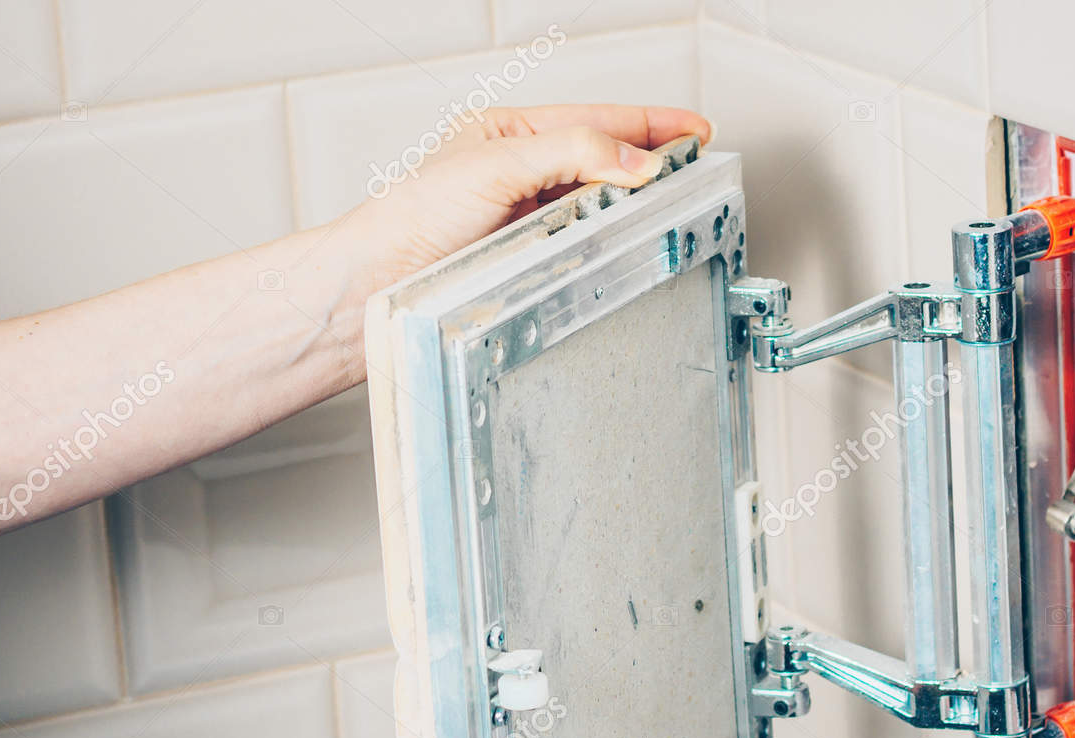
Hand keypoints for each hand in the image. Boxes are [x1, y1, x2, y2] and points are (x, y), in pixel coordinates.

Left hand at [345, 103, 713, 295]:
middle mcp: (522, 171)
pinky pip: (586, 242)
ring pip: (599, 203)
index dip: (650, 124)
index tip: (695, 131)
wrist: (379, 280)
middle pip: (604, 159)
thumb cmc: (412, 217)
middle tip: (696, 170)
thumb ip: (571, 154)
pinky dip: (611, 239)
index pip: (596, 119)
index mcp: (509, 131)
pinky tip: (627, 241)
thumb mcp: (497, 165)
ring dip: (632, 204)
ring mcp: (529, 216)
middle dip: (650, 163)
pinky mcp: (533, 257)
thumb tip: (636, 161)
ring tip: (668, 203)